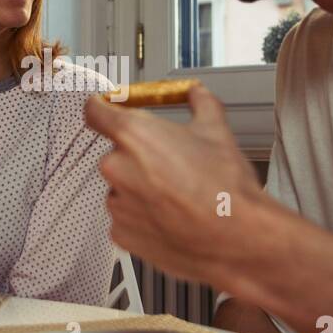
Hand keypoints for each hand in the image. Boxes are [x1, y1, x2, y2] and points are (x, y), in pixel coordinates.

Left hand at [83, 85, 262, 282]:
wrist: (237, 238)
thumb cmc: (225, 189)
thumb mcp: (217, 131)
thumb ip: (200, 103)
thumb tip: (197, 94)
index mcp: (133, 135)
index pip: (95, 111)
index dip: (103, 107)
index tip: (108, 110)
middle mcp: (117, 168)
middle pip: (116, 153)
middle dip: (139, 156)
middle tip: (171, 164)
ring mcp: (117, 204)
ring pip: (121, 187)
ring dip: (141, 188)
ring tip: (176, 195)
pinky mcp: (121, 234)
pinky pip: (126, 217)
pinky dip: (142, 216)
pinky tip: (171, 216)